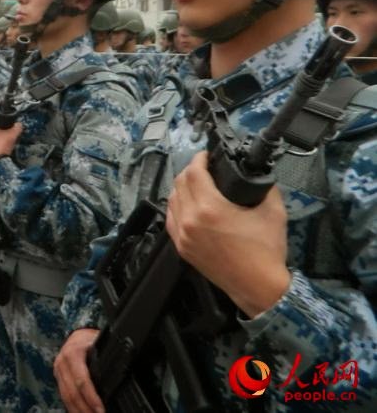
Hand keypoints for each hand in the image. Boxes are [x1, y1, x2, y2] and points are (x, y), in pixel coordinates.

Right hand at [54, 329, 103, 412]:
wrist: (77, 335)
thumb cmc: (91, 339)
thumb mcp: (99, 343)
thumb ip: (107, 357)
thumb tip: (123, 370)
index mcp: (73, 354)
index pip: (82, 380)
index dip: (91, 397)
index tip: (101, 409)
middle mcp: (62, 363)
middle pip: (73, 392)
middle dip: (86, 408)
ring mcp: (58, 371)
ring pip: (66, 397)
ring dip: (79, 411)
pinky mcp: (58, 378)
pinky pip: (64, 396)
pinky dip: (73, 408)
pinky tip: (81, 412)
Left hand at [167, 151, 290, 316]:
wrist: (258, 287)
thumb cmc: (266, 251)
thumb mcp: (273, 211)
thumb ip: (264, 187)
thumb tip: (256, 173)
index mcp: (210, 208)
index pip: (193, 172)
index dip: (199, 159)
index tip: (207, 156)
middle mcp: (190, 220)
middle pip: (179, 183)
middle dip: (191, 171)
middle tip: (205, 168)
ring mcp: (182, 235)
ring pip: (171, 200)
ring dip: (182, 188)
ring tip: (197, 185)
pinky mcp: (181, 248)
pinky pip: (171, 219)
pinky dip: (177, 207)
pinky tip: (188, 205)